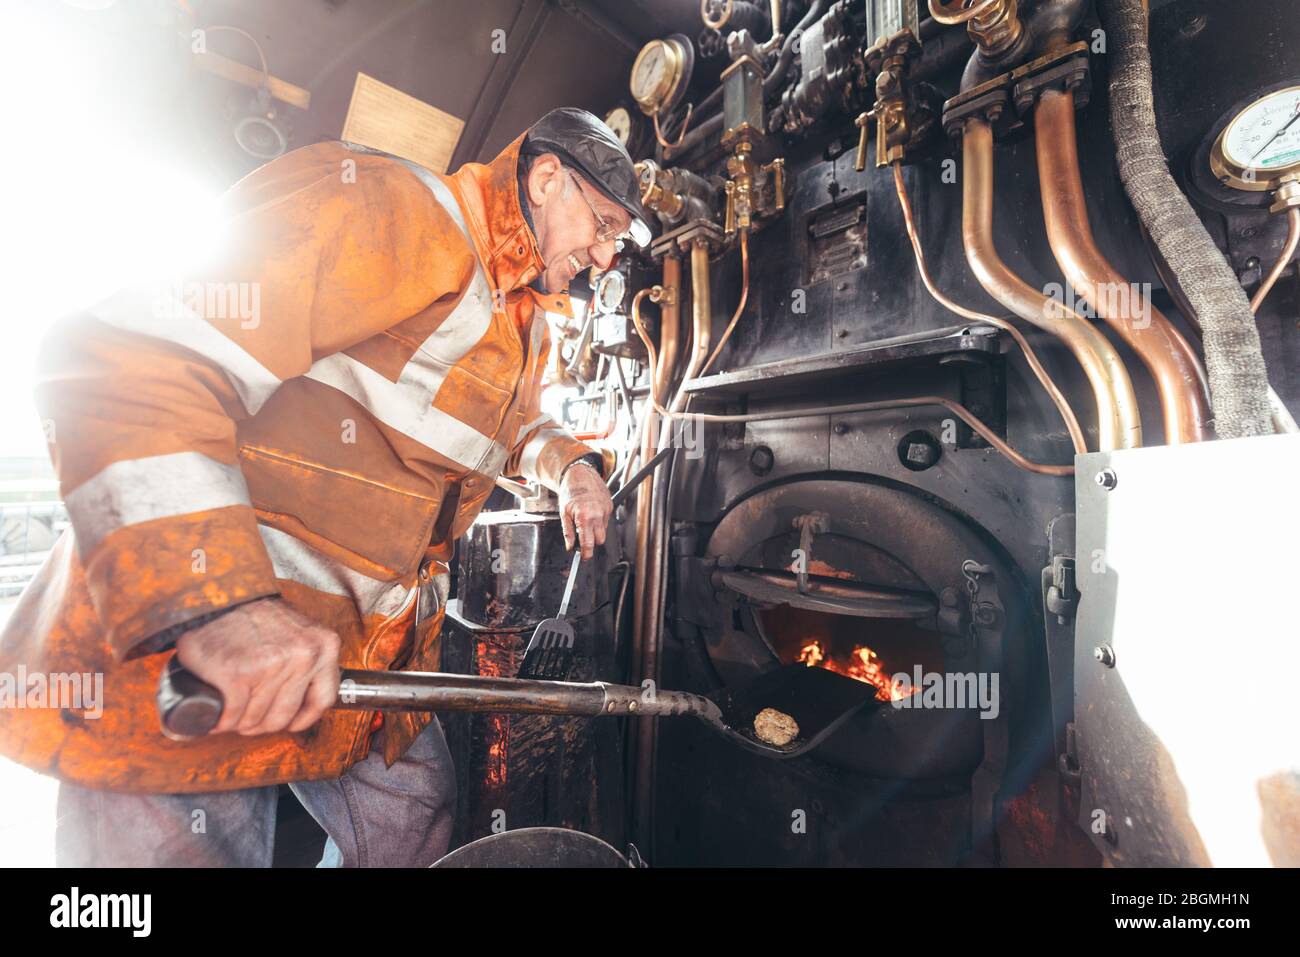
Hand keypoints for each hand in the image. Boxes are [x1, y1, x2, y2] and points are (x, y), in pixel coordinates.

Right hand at [175, 597, 340, 735]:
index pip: (323, 700)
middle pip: (283, 717)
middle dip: (261, 721)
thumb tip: (305, 711)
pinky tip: (218, 706)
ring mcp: (272, 664)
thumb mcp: (297, 632)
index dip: (302, 718)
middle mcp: (303, 655)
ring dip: (238, 720)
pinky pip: (231, 717)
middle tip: (246, 710)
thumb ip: (308, 663)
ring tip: (231, 702)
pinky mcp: (238, 674)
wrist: (217, 597)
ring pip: (255, 720)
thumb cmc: (253, 618)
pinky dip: (220, 719)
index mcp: (324, 645)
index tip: (288, 721)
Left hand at [558, 461, 611, 559]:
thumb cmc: (571, 490)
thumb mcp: (563, 513)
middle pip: (600, 540)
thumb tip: (570, 547)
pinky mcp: (610, 506)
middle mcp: (598, 515)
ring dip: (595, 529)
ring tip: (585, 519)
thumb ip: (567, 532)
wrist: (580, 474)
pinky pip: (606, 519)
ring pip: (604, 530)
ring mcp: (606, 510)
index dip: (586, 554)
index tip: (584, 557)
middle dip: (592, 541)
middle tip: (582, 536)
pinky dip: (599, 519)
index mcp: (585, 518)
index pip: (589, 543)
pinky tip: (591, 511)